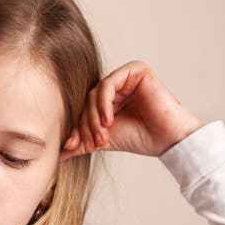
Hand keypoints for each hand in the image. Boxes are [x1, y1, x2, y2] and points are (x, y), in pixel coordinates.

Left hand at [59, 60, 203, 161]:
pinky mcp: (136, 71)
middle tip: (90, 145)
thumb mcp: (103, 140)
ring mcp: (126, 77)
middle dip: (85, 125)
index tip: (72, 147)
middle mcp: (116, 85)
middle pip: (87, 101)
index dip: (76, 128)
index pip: (83, 109)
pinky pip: (109, 83)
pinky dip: (104, 103)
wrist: (167, 140)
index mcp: (108, 98)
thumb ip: (81, 142)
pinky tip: (108, 121)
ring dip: (94, 117)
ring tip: (102, 136)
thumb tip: (57, 153)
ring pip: (96, 93)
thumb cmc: (140, 138)